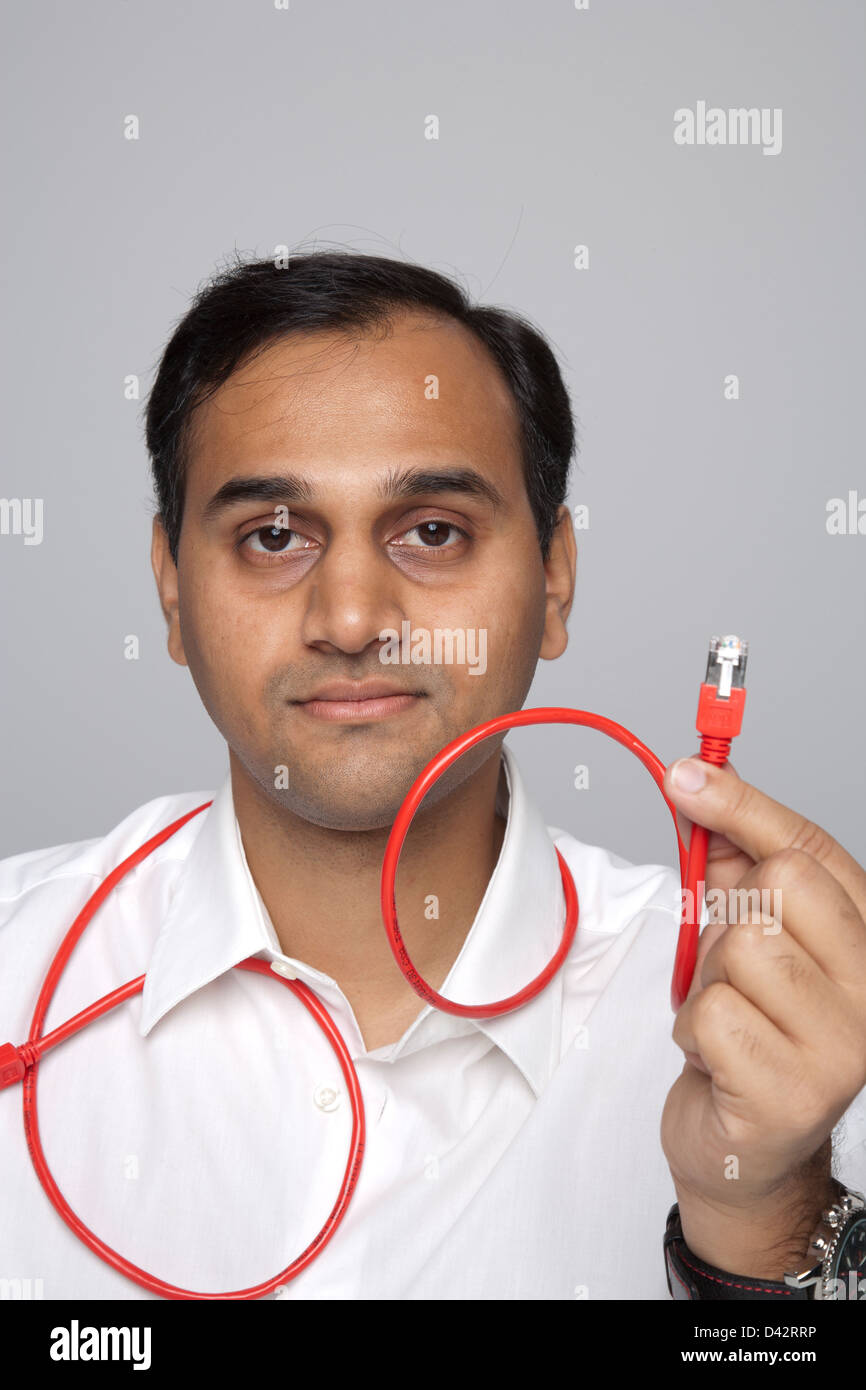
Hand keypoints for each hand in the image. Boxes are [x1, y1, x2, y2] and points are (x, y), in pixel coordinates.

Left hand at [659, 756, 865, 1276]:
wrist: (746, 1149)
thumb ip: (728, 861)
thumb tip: (697, 783)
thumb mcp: (739, 933)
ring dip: (708, 984)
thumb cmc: (747, 1032)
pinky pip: (712, 1013)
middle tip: (732, 967)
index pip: (808, 846)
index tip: (687, 774)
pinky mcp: (798, 1091)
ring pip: (741, 948)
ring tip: (728, 1021)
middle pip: (778, 884)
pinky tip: (719, 1059)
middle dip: (730, 916)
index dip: (743, 804)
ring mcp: (846, 1043)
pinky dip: (693, 1031)